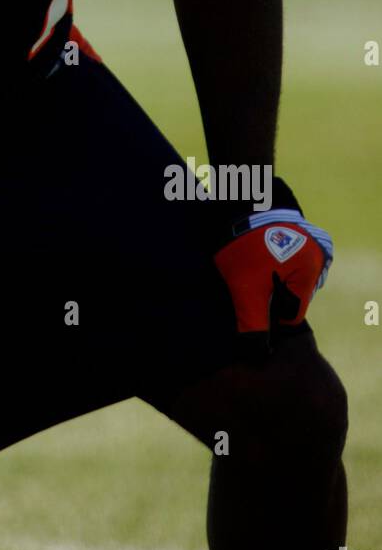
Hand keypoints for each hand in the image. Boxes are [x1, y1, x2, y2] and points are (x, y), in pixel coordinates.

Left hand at [213, 188, 332, 342]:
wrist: (233, 194)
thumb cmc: (241, 242)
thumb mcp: (245, 287)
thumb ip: (252, 323)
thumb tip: (257, 356)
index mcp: (310, 271)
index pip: (291, 315)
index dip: (266, 315)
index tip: (247, 302)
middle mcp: (316, 257)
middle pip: (289, 297)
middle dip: (266, 296)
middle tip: (243, 283)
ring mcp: (306, 242)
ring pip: (284, 279)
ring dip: (264, 280)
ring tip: (243, 267)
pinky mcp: (292, 231)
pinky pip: (280, 260)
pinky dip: (265, 264)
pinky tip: (247, 256)